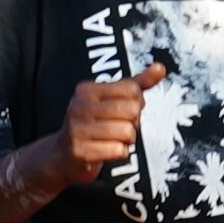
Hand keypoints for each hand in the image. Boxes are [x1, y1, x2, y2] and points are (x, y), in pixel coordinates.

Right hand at [60, 65, 162, 180]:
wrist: (63, 155)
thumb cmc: (94, 124)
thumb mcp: (112, 99)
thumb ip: (137, 84)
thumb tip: (160, 68)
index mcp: (87, 90)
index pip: (133, 90)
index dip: (136, 103)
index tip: (122, 110)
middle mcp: (79, 106)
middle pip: (133, 110)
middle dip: (133, 122)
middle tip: (118, 126)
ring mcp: (77, 129)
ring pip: (128, 132)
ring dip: (127, 140)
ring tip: (112, 139)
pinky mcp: (80, 151)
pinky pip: (119, 150)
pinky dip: (120, 153)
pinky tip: (106, 150)